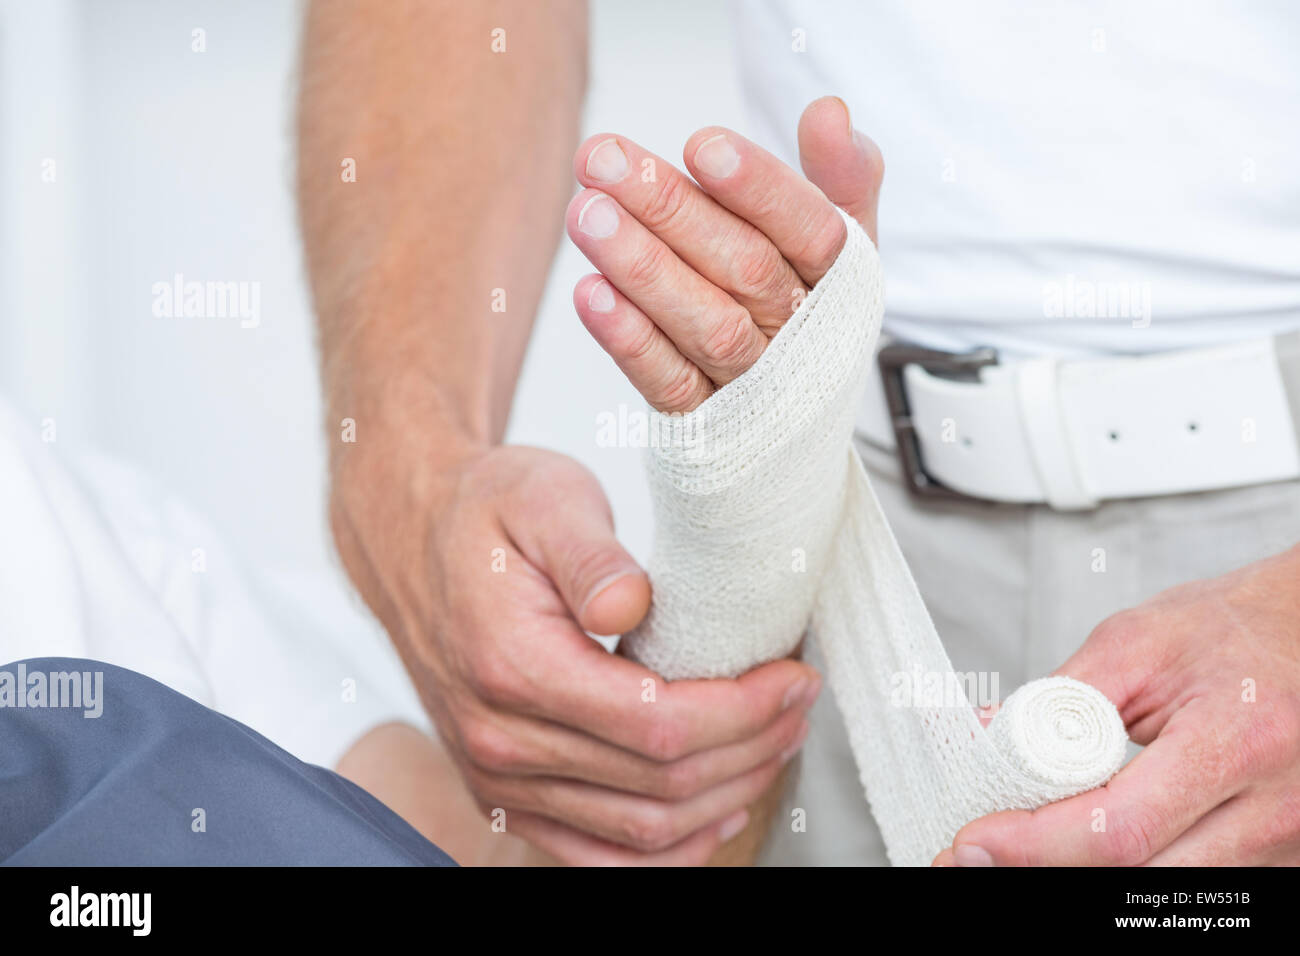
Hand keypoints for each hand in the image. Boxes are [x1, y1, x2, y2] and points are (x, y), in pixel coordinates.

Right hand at [329, 437, 820, 864]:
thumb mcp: (542, 498)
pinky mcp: (504, 792)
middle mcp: (499, 739)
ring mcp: (497, 776)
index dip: (743, 711)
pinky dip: (665, 849)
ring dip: (724, 794)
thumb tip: (631, 604)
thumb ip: (590, 554)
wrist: (411, 540)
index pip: (657, 724)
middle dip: (750, 747)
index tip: (791, 677)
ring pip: (641, 830)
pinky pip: (595, 857)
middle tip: (798, 702)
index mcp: (513, 667)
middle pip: (660, 785)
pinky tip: (712, 813)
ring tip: (773, 743)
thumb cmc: (482, 515)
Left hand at [567, 96, 882, 411]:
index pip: (813, 232)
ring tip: (587, 215)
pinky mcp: (707, 423)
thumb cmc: (809, 305)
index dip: (759, 189)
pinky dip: (631, 342)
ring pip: (706, 326)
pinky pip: (671, 384)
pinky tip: (591, 294)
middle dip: (672, 211)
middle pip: (746, 270)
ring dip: (642, 269)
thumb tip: (828, 112)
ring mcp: (755, 384)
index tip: (701, 146)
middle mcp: (803, 334)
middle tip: (604, 161)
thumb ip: (839, 172)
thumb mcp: (840, 236)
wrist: (800, 420)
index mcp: (842, 280)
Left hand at [933, 544, 1299, 865]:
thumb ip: (1058, 699)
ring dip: (1082, 870)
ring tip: (1025, 839)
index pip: (1117, 827)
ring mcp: (1284, 844)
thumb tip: (987, 740)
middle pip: (1135, 878)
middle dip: (1046, 867)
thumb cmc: (1228, 631)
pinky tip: (1080, 841)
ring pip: (1159, 893)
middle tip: (981, 852)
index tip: (974, 840)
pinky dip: (1127, 866)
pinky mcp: (1279, 860)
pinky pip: (1187, 884)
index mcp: (1237, 739)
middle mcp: (1273, 808)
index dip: (1034, 844)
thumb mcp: (1134, 644)